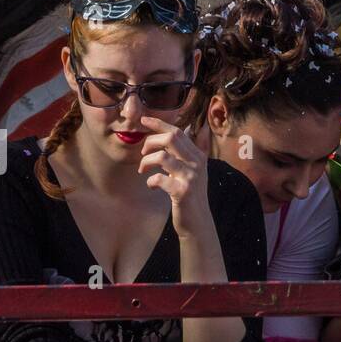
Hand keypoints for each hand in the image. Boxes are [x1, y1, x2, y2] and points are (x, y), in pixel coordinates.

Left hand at [137, 114, 210, 236]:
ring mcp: (190, 177)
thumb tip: (192, 130)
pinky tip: (152, 186)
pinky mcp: (182, 192)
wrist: (197, 222)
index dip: (159, 123)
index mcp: (197, 156)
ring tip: (143, 170)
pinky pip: (159, 178)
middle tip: (143, 153)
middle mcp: (196, 164)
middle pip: (171, 138)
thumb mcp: (194, 170)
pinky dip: (150, 181)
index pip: (178, 132)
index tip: (143, 120)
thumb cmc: (190, 195)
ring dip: (146, 162)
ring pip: (162, 156)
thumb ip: (190, 152)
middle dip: (151, 141)